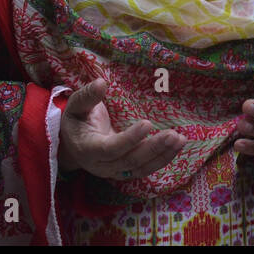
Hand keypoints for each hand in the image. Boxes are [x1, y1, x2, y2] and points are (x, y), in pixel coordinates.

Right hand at [58, 78, 186, 179]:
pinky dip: (163, 159)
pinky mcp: (127, 171)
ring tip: (181, 140)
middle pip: (131, 160)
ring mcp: (116, 171)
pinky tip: (178, 146)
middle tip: (173, 134)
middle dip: (153, 148)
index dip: (130, 139)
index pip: (111, 148)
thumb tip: (101, 83)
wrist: (72, 145)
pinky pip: (146, 169)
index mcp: (88, 149)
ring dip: (163, 155)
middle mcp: (102, 165)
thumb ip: (87, 96)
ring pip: (142, 168)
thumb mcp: (75, 106)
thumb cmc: (77, 121)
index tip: (148, 123)